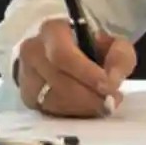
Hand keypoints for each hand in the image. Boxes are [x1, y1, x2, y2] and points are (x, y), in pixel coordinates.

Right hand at [17, 18, 137, 116]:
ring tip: (103, 104)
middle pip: (58, 81)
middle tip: (110, 102)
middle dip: (88, 96)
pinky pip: (49, 111)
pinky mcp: (27, 97)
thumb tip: (112, 80)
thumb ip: (119, 56)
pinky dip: (72, 113)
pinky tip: (87, 109)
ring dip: (81, 107)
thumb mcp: (111, 42)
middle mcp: (32, 52)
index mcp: (52, 30)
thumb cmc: (88, 45)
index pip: (63, 54)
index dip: (87, 74)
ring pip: (52, 100)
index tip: (109, 86)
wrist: (62, 50)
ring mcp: (26, 76)